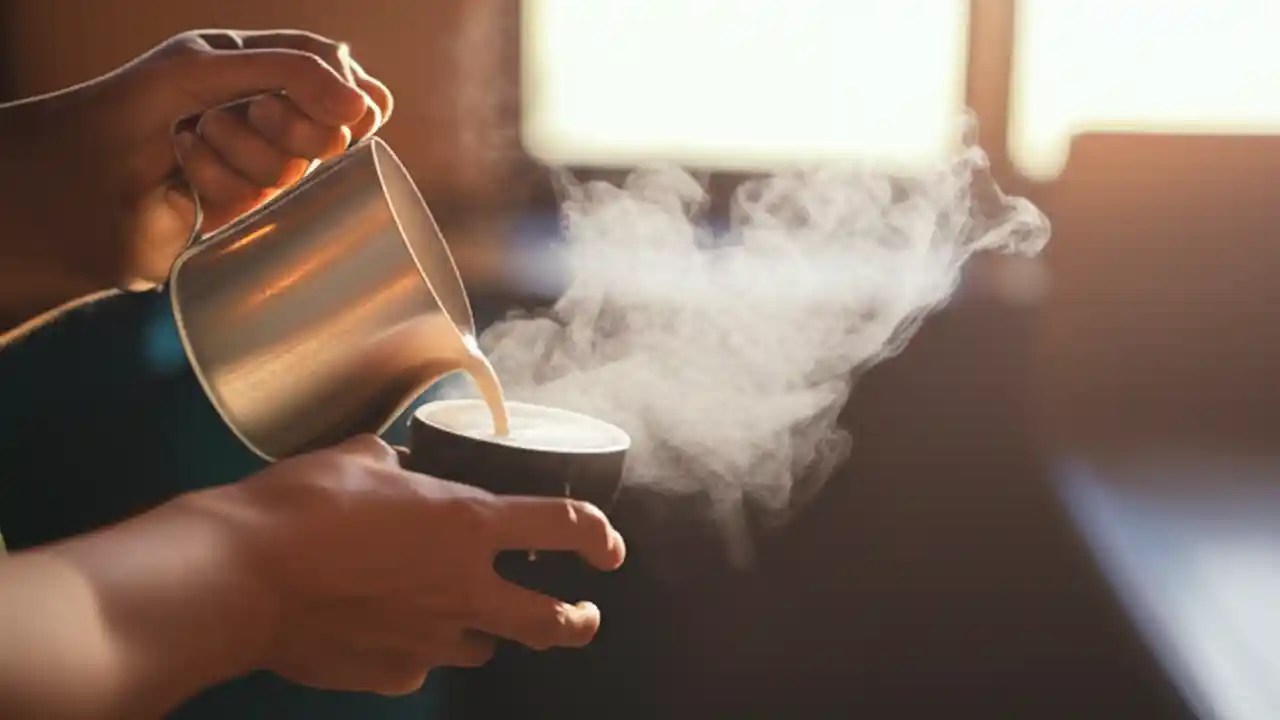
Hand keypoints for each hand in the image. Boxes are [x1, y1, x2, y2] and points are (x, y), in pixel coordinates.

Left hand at [0, 29, 392, 321]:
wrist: (75, 175)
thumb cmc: (134, 105)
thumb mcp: (210, 66)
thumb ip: (293, 73)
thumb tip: (366, 107)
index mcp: (274, 71)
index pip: (351, 84)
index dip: (347, 96)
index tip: (327, 102)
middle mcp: (278, 121)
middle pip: (336, 131)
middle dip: (285, 123)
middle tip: (236, 113)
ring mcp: (266, 170)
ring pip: (298, 168)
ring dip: (239, 151)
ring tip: (191, 139)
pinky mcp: (250, 216)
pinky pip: (265, 199)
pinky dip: (219, 179)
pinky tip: (184, 173)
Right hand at [0, 434, 624, 717]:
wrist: (240, 579)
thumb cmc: (298, 507)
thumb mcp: (357, 460)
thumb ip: (397, 467)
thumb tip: (401, 469)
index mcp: (466, 525)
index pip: (564, 528)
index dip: (599, 536)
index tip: (609, 546)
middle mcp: (463, 590)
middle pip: (554, 623)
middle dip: (579, 620)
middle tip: (583, 614)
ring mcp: (430, 641)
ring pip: (485, 647)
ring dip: (487, 630)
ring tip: (466, 614)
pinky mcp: (391, 673)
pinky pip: (421, 664)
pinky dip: (418, 648)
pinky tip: (390, 628)